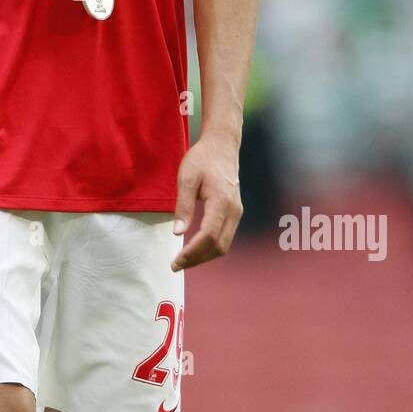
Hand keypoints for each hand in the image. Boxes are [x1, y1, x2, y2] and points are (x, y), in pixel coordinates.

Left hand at [170, 136, 242, 271]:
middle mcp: (233, 210)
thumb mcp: (186, 178)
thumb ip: (182, 206)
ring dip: (204, 256)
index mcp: (221, 201)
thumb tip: (177, 233)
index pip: (208, 236)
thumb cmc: (202, 159)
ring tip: (183, 261)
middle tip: (176, 265)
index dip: (192, 252)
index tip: (176, 261)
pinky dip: (210, 247)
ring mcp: (237, 212)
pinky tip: (195, 248)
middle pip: (218, 246)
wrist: (222, 145)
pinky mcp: (235, 212)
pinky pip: (225, 237)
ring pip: (224, 245)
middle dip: (197, 259)